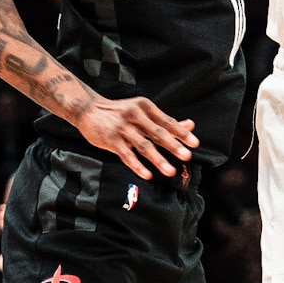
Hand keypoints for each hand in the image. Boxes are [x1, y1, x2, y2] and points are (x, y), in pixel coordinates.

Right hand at [77, 92, 199, 180]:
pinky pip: (126, 155)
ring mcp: (122, 128)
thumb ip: (166, 121)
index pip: (167, 121)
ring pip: (143, 146)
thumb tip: (191, 125)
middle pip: (157, 133)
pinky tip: (147, 175)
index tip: (195, 143)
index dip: (181, 133)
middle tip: (187, 156)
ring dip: (158, 159)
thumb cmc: (121, 112)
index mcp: (145, 107)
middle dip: (173, 145)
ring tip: (170, 171)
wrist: (89, 110)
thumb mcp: (143, 111)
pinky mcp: (111, 140)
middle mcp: (135, 116)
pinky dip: (137, 165)